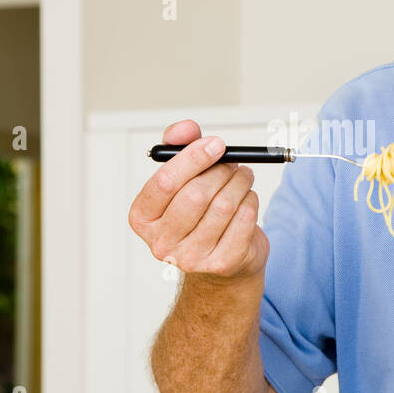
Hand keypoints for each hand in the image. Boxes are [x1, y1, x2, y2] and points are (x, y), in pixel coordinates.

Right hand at [129, 119, 269, 281]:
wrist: (219, 257)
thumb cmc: (197, 211)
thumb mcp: (183, 176)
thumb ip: (180, 145)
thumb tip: (185, 129)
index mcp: (143, 217)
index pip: (165, 182)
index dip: (193, 158)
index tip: (216, 144)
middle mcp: (161, 242)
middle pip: (196, 194)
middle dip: (221, 171)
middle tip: (232, 162)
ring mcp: (191, 258)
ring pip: (224, 205)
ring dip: (240, 183)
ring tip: (242, 177)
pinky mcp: (222, 263)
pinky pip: (244, 220)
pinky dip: (250, 202)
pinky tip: (246, 200)